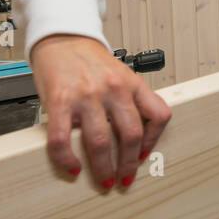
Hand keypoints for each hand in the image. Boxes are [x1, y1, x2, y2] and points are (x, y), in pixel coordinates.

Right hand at [30, 34, 171, 189]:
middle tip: (125, 178)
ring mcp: (87, 96)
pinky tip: (72, 166)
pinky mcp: (60, 101)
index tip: (146, 155)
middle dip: (130, 163)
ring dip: (104, 168)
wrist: (62, 39)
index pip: (158, 115)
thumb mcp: (121, 73)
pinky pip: (63, 139)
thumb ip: (130, 98)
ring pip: (101, 142)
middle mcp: (113, 89)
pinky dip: (67, 158)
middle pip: (131, 134)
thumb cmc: (90, 60)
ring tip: (104, 180)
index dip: (155, 140)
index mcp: (132, 83)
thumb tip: (138, 133)